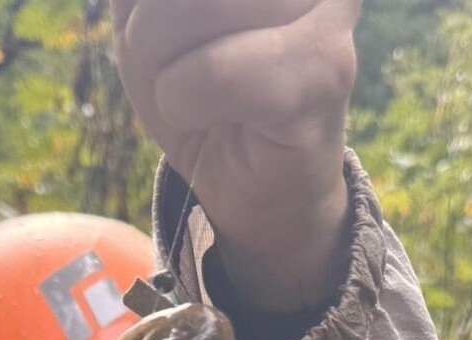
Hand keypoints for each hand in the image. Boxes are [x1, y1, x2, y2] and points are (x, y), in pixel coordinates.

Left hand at [112, 0, 360, 311]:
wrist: (254, 190)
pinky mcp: (327, 70)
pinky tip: (211, 117)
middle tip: (175, 71)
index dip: (143, 11)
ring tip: (192, 94)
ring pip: (194, 8)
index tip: (161, 33)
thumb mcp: (145, 15)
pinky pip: (218, 74)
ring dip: (162, 68)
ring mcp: (328, 7)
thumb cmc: (201, 92)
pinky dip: (186, 102)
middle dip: (146, 29)